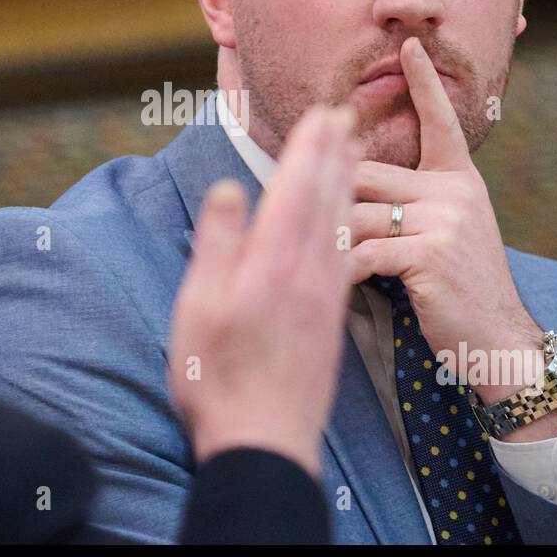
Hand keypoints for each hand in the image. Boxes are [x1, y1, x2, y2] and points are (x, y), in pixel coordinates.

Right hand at [168, 104, 358, 476]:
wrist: (264, 442)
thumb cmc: (217, 379)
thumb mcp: (199, 309)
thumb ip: (217, 246)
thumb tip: (232, 191)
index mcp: (270, 266)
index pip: (296, 192)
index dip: (311, 151)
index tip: (323, 114)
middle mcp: (304, 274)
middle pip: (324, 201)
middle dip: (335, 155)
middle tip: (348, 115)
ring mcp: (322, 297)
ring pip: (340, 226)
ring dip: (349, 182)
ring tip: (358, 150)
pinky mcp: (330, 319)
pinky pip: (344, 257)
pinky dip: (349, 225)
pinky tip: (351, 219)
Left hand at [348, 36, 545, 409]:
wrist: (498, 341)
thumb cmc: (461, 293)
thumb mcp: (446, 235)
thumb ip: (413, 205)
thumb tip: (353, 185)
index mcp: (460, 181)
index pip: (440, 122)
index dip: (423, 83)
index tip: (409, 45)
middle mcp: (454, 192)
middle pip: (367, 173)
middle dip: (329, 195)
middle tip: (293, 207)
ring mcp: (444, 220)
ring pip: (358, 214)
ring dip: (332, 242)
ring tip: (314, 262)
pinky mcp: (429, 254)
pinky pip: (364, 252)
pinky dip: (342, 271)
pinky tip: (333, 285)